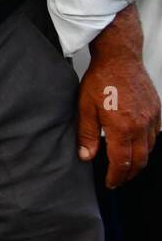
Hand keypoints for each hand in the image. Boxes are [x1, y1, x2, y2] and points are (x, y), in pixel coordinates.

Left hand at [77, 8, 159, 187]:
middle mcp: (141, 126)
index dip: (116, 176)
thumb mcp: (85, 107)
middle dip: (129, 174)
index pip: (121, 162)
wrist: (120, 58)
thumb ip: (86, 134)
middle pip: (140, 160)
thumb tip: (86, 156)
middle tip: (119, 180)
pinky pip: (155, 135)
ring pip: (150, 149)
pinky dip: (147, 146)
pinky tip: (137, 146)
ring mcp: (152, 119)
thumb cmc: (101, 79)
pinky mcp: (157, 111)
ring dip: (139, 161)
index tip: (110, 183)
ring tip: (127, 166)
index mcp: (122, 127)